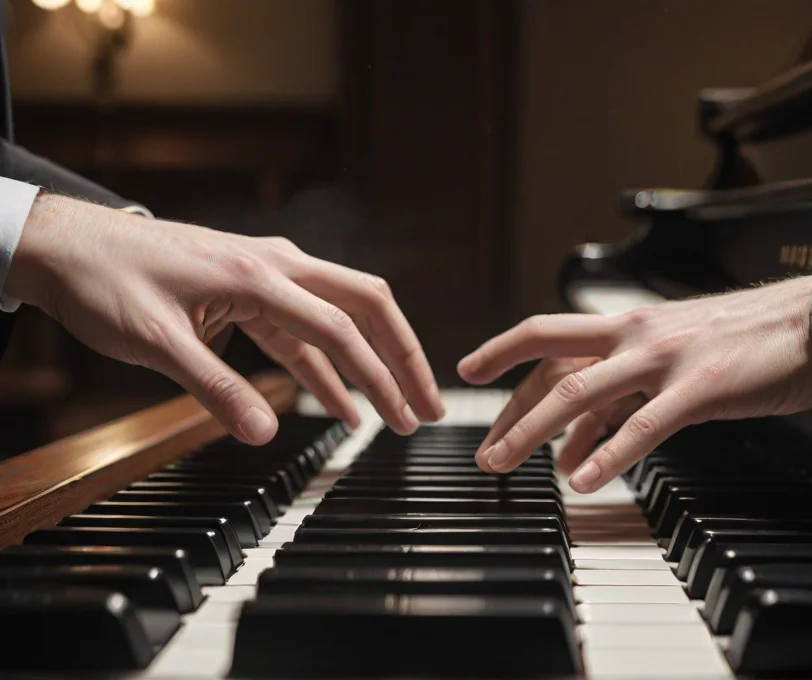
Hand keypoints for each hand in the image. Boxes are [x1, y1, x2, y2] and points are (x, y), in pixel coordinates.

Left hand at [6, 193, 444, 443]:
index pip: (340, 326)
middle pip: (365, 306)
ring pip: (341, 318)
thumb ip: (215, 387)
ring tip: (396, 412)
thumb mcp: (155, 341)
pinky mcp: (253, 293)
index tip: (403, 415)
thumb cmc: (106, 280)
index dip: (378, 374)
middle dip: (402, 357)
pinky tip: (342, 404)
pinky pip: (304, 332)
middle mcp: (276, 265)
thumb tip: (266, 434)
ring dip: (370, 364)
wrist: (67, 244)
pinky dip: (327, 368)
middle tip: (427, 406)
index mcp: (258, 273)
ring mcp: (268, 276)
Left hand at [457, 275, 811, 492]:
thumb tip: (576, 440)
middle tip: (483, 450)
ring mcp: (665, 359)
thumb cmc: (740, 341)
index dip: (503, 351)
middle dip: (508, 406)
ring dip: (536, 431)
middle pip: (552, 362)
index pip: (549, 337)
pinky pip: (643, 425)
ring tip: (506, 464)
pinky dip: (609, 453)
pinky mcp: (699, 387)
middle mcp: (635, 335)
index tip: (469, 370)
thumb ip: (621, 392)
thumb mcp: (670, 357)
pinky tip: (583, 480)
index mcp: (627, 325)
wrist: (810, 321)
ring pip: (582, 392)